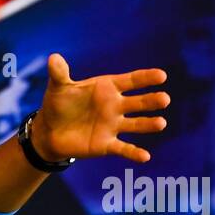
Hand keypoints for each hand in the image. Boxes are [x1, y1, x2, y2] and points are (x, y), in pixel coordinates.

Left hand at [31, 53, 169, 163]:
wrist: (49, 131)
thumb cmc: (58, 104)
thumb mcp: (58, 87)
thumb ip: (59, 74)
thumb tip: (53, 58)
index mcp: (107, 88)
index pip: (131, 81)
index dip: (146, 78)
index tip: (162, 76)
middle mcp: (115, 106)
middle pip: (138, 102)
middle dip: (151, 101)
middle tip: (164, 99)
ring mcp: (113, 125)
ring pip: (136, 124)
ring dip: (148, 124)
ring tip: (161, 123)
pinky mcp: (107, 144)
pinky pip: (124, 148)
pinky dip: (134, 153)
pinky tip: (145, 156)